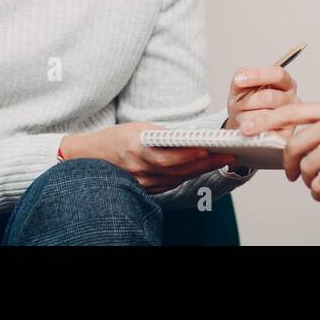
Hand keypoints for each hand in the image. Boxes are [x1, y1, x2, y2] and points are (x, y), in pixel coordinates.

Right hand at [61, 123, 236, 193]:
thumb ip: (162, 135)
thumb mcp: (138, 129)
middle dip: (207, 162)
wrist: (88, 159)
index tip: (211, 148)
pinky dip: (189, 175)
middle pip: (180, 170)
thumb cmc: (114, 139)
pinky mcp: (145, 190)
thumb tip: (189, 137)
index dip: (191, 154)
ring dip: (202, 169)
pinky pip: (172, 183)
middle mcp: (141, 170)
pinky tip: (203, 167)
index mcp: (137, 150)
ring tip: (223, 159)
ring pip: (179, 178)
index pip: (170, 156)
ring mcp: (143, 183)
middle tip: (230, 154)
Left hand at [225, 65, 299, 135]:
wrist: (243, 128)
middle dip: (247, 103)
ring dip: (248, 118)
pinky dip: (253, 132)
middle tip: (238, 107)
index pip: (277, 74)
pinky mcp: (286, 136)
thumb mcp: (240, 88)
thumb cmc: (246, 106)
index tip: (239, 80)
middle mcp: (291, 98)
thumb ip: (240, 78)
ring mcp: (291, 118)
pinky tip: (249, 131)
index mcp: (284, 83)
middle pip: (270, 97)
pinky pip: (267, 133)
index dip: (258, 76)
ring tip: (242, 120)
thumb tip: (240, 77)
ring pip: (267, 116)